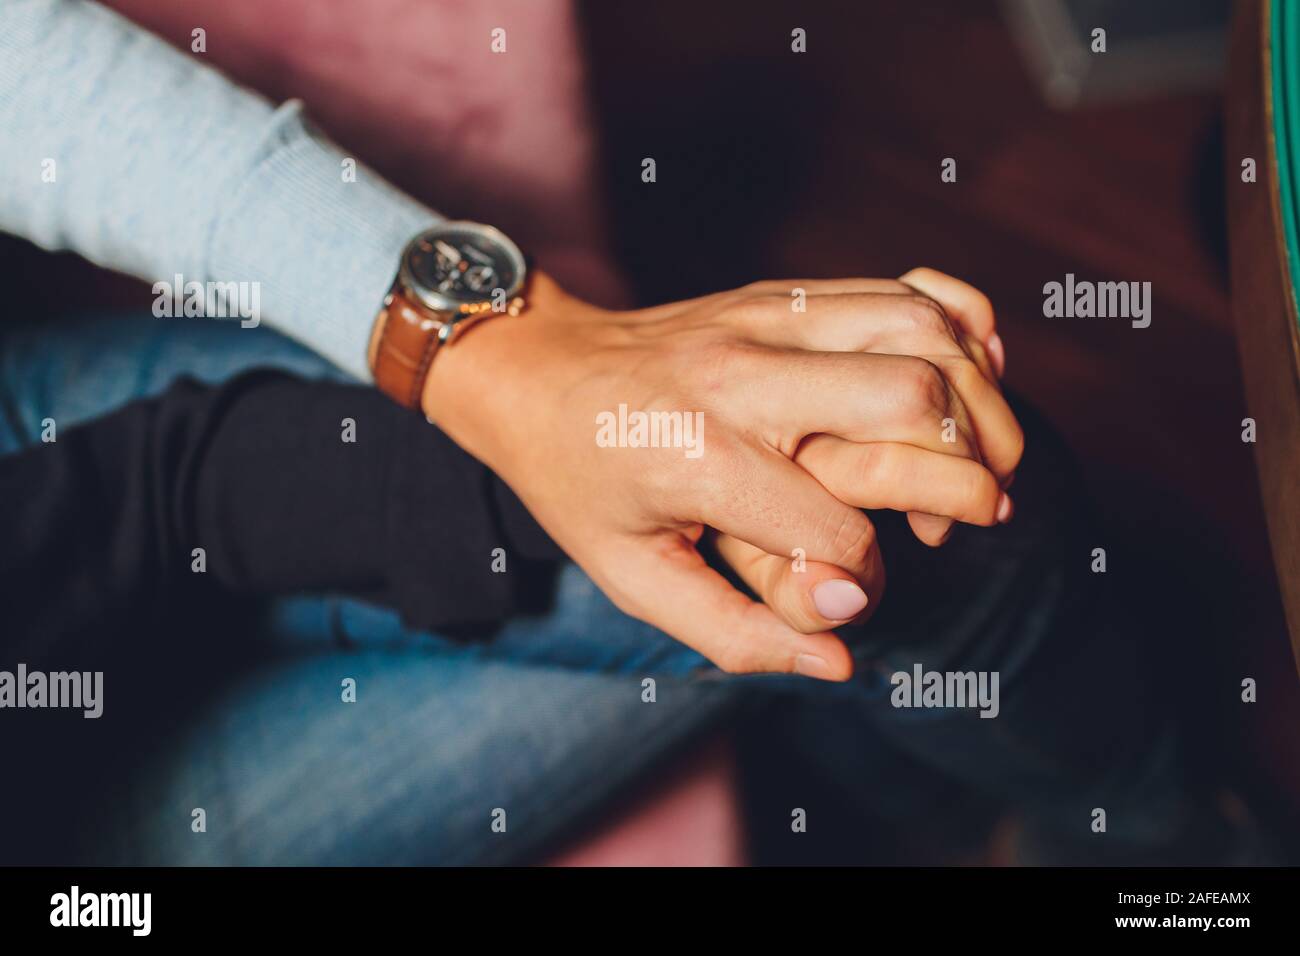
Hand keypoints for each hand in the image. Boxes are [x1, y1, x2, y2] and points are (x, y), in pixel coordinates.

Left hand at [424, 271, 1021, 679]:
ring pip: (923, 329)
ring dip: (984, 394)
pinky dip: (959, 324)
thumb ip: (735, 633)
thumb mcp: (630, 578)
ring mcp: (766, 319)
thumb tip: (838, 662)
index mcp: (700, 457)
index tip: (853, 590)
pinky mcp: (782, 294)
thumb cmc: (578, 482)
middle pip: (913, 401)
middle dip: (974, 468)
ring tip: (989, 453)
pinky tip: (973, 368)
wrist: (535, 371)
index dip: (865, 580)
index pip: (839, 530)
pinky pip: (901, 288)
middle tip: (981, 509)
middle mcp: (742, 376)